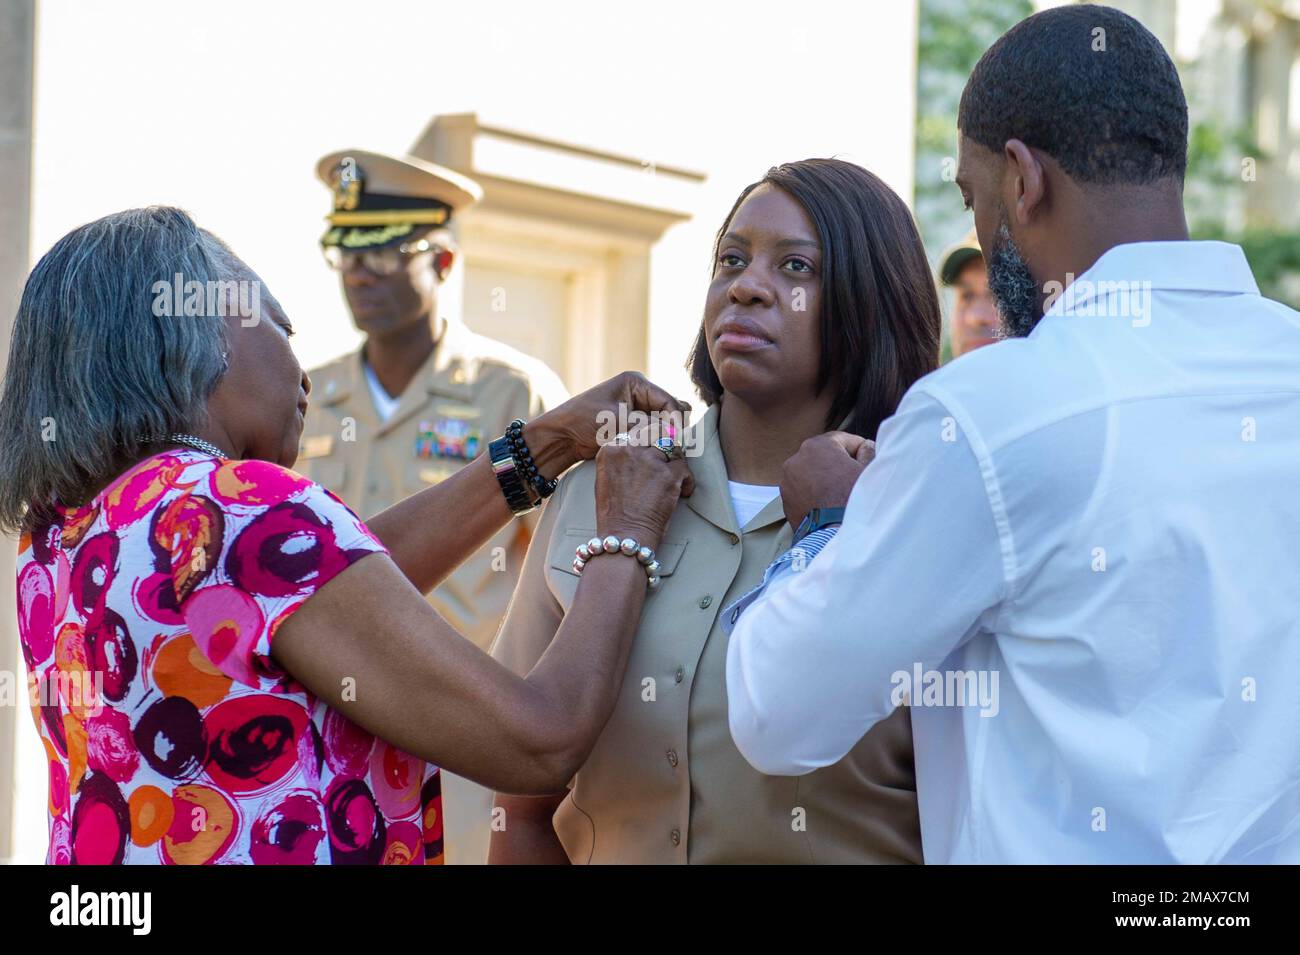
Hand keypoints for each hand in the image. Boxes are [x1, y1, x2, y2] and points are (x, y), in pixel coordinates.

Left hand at [525, 372, 691, 478]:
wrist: (561, 437)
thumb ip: (647, 425)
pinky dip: (657, 441)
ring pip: (662, 423)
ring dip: (665, 436)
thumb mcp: (617, 421)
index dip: (675, 419)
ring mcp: (636, 409)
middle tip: (676, 446)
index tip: (677, 438)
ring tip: (670, 450)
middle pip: (668, 410)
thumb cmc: (583, 421)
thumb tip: (675, 430)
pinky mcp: (632, 425)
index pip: (667, 400)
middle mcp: (638, 392)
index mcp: (635, 382)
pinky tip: (660, 451)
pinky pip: (653, 432)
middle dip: (673, 427)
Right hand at [594, 427, 694, 551]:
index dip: (648, 440)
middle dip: (663, 444)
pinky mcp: (669, 474)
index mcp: (610, 450)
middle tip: (667, 461)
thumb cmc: (614, 514)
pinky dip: (686, 481)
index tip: (653, 451)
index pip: (635, 430)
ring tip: (674, 478)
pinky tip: (682, 491)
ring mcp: (650, 461)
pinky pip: (684, 468)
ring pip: (672, 448)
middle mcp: (629, 450)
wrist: (624, 536)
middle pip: (655, 433)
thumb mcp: (605, 479)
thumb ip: (620, 459)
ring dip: (675, 462)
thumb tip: (639, 449)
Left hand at [779, 431, 874, 530]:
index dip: (860, 448)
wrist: (835, 536)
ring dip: (825, 478)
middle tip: (855, 478)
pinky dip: (814, 492)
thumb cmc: (854, 500)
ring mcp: (787, 480)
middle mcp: (796, 459)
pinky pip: (803, 489)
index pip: (843, 439)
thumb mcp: (869, 470)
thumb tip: (866, 448)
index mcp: (817, 446)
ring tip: (841, 493)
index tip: (867, 460)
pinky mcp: (784, 499)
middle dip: (839, 463)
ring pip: (812, 472)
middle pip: (825, 455)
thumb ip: (868, 452)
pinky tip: (828, 503)